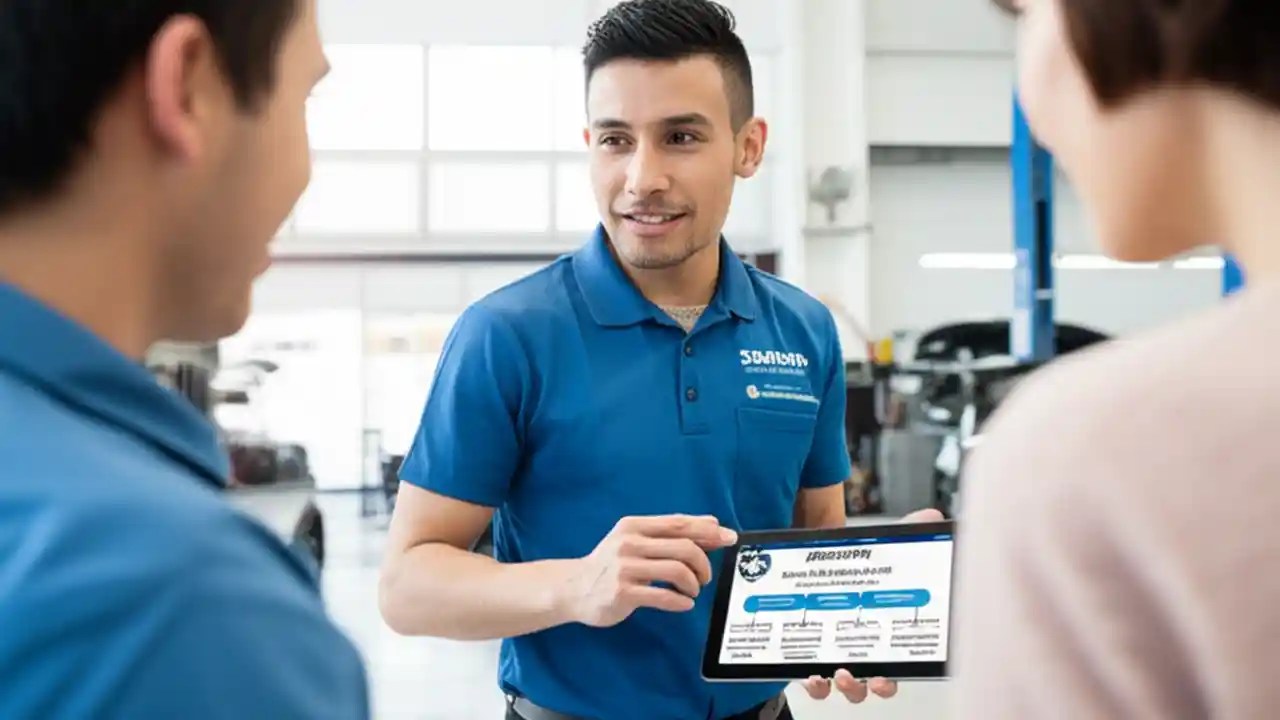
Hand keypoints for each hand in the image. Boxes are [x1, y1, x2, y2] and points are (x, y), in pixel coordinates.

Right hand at [565, 515, 737, 627]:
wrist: (574, 588)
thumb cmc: (611, 563)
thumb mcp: (635, 540)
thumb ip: (669, 534)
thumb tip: (712, 525)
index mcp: (634, 526)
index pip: (679, 523)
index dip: (708, 530)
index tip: (729, 538)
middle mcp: (629, 543)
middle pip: (684, 547)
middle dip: (704, 562)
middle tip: (705, 576)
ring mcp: (625, 568)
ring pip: (677, 570)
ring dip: (693, 583)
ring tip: (692, 590)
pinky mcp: (622, 593)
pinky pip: (663, 596)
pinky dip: (681, 601)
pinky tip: (684, 603)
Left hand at [800, 508, 944, 702]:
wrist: (805, 564)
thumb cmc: (848, 566)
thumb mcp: (875, 550)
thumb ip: (903, 533)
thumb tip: (930, 516)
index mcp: (877, 632)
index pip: (891, 665)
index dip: (890, 679)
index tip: (884, 677)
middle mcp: (855, 650)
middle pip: (867, 683)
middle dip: (866, 686)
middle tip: (865, 677)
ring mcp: (830, 654)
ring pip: (840, 685)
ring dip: (841, 686)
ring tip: (835, 674)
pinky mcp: (804, 654)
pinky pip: (810, 680)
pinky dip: (811, 684)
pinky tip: (809, 673)